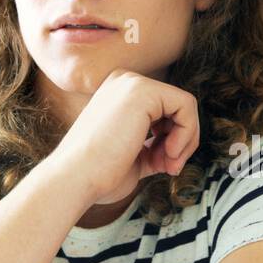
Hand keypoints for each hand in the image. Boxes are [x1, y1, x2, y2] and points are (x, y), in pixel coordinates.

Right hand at [53, 68, 200, 204]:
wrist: (75, 180)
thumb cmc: (99, 175)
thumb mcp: (135, 156)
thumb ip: (156, 146)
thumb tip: (182, 146)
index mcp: (118, 96)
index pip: (164, 111)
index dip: (172, 141)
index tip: (164, 167)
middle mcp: (124, 82)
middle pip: (177, 107)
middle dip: (182, 142)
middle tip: (170, 168)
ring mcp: (132, 83)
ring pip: (185, 106)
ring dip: (186, 141)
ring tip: (168, 164)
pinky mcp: (143, 90)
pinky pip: (186, 106)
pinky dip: (187, 133)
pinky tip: (169, 153)